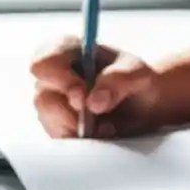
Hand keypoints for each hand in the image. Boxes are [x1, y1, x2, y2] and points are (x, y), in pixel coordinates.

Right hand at [31, 36, 159, 137]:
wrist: (146, 111)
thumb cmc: (138, 83)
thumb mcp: (138, 74)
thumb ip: (118, 80)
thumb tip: (93, 101)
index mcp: (68, 52)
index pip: (43, 61)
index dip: (57, 78)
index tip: (81, 94)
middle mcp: (55, 78)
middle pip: (42, 95)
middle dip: (70, 109)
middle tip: (96, 114)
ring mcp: (53, 105)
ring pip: (49, 119)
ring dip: (79, 125)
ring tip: (105, 124)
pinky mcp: (58, 128)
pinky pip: (59, 137)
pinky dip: (81, 138)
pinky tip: (99, 133)